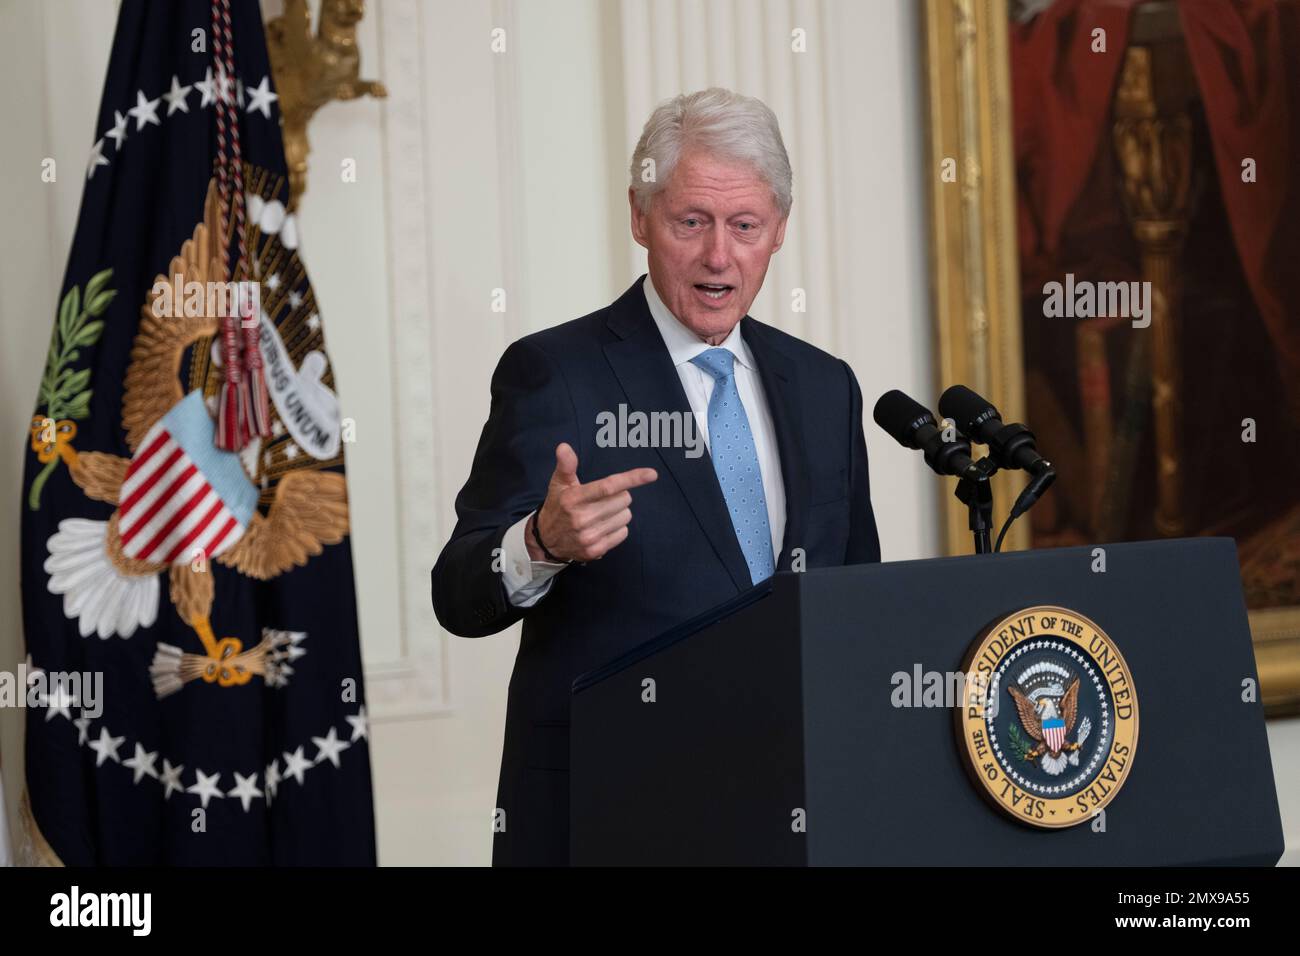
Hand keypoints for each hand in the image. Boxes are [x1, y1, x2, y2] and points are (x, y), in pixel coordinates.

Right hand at [529, 443, 657, 562]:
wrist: (546, 540)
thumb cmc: (558, 506)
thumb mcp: (558, 484)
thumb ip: (566, 465)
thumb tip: (564, 446)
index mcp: (573, 498)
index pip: (608, 486)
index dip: (631, 479)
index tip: (651, 474)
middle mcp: (581, 518)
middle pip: (623, 500)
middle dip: (619, 496)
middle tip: (603, 499)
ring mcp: (589, 536)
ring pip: (625, 516)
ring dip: (618, 512)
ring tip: (602, 513)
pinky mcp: (595, 550)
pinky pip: (623, 533)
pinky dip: (617, 528)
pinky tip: (603, 526)